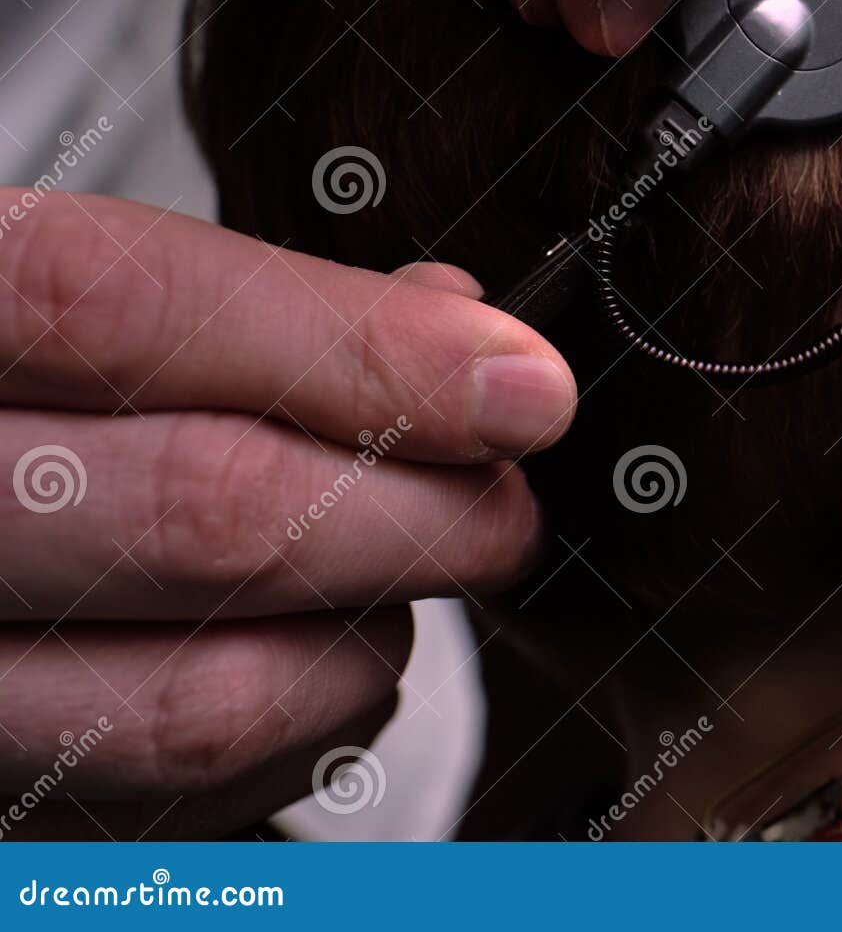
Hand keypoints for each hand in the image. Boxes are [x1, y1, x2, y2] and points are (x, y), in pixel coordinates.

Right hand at [0, 192, 574, 836]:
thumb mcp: (63, 289)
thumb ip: (248, 299)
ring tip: (390, 590)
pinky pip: (181, 819)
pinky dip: (299, 742)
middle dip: (418, 516)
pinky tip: (308, 665)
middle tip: (501, 509)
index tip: (524, 392)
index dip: (358, 351)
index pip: (120, 311)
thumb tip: (454, 322)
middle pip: (203, 518)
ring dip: (364, 644)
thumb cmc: (10, 386)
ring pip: (204, 704)